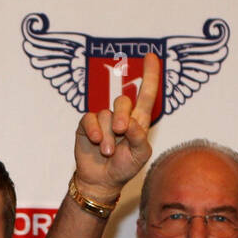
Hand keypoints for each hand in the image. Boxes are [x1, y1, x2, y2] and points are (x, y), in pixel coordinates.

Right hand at [74, 52, 159, 201]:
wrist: (102, 181)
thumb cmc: (124, 167)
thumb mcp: (140, 155)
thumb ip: (139, 138)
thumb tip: (130, 122)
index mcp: (138, 121)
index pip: (146, 94)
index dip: (149, 75)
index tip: (150, 56)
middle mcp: (121, 116)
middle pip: (123, 101)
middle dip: (122, 116)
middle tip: (121, 132)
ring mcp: (103, 120)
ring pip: (106, 114)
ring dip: (107, 136)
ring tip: (108, 152)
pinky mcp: (87, 125)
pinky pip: (90, 119)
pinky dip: (94, 130)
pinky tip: (95, 142)